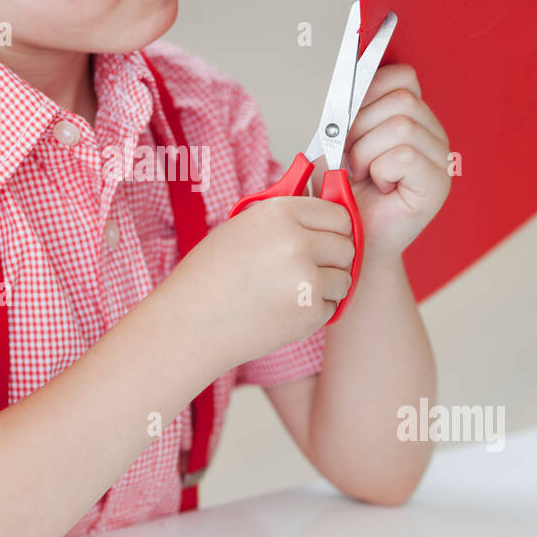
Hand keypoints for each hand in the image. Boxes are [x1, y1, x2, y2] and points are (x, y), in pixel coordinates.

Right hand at [172, 194, 354, 370]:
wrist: (189, 323)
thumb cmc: (210, 275)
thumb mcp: (242, 227)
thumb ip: (285, 218)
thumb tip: (324, 214)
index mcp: (280, 213)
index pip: (338, 214)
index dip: (333, 227)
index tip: (326, 236)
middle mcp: (297, 242)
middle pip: (347, 245)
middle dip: (333, 257)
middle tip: (309, 266)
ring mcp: (306, 279)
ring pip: (344, 277)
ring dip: (327, 285)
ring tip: (291, 290)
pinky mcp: (310, 312)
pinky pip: (332, 305)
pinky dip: (315, 309)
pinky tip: (283, 309)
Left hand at [341, 63, 451, 259]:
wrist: (347, 238)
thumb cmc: (340, 191)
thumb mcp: (336, 143)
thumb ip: (348, 111)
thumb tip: (352, 82)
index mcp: (411, 116)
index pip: (402, 76)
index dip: (369, 89)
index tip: (348, 119)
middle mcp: (432, 133)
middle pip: (401, 99)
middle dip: (361, 128)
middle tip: (353, 160)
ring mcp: (440, 158)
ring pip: (400, 126)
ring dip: (366, 153)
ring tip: (364, 176)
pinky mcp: (438, 183)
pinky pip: (404, 155)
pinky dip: (379, 171)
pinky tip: (379, 188)